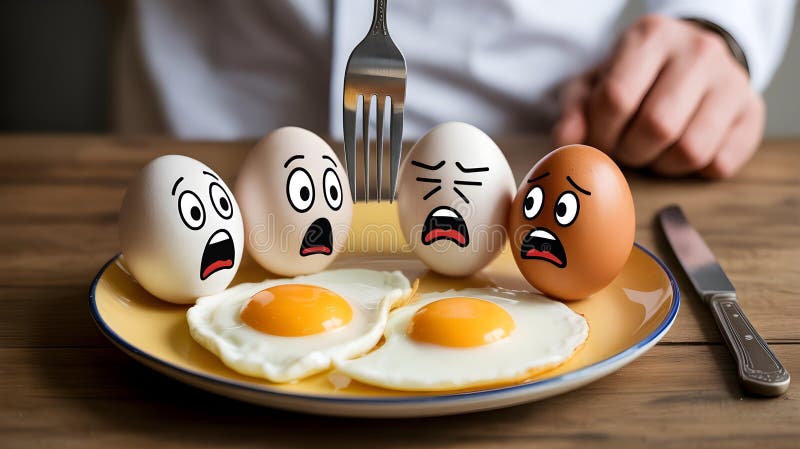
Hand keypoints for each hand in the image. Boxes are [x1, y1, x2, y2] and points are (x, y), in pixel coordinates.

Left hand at [553, 15, 764, 177]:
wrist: (688, 62)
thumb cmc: (632, 78)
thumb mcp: (593, 85)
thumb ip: (574, 112)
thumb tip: (566, 143)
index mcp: (651, 36)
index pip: (617, 98)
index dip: (600, 133)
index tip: (598, 141)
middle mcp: (698, 50)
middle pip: (657, 126)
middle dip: (630, 152)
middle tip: (624, 149)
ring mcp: (733, 80)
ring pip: (691, 150)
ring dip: (661, 165)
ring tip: (651, 152)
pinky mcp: (753, 112)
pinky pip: (720, 163)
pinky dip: (694, 171)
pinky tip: (679, 152)